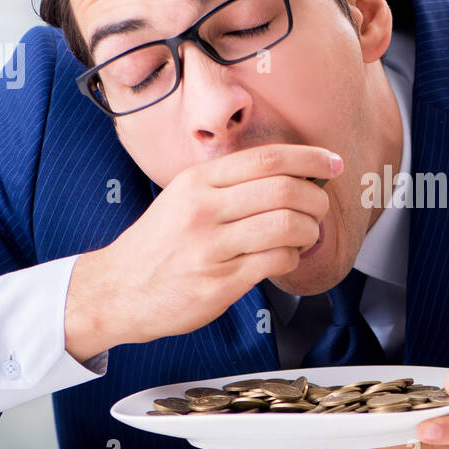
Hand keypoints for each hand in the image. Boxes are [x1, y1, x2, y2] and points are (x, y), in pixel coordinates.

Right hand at [65, 144, 341, 361]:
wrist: (117, 290)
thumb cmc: (159, 244)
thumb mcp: (183, 198)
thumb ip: (228, 184)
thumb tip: (288, 172)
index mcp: (198, 182)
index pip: (267, 159)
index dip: (309, 157)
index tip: (332, 162)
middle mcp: (204, 210)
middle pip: (284, 190)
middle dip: (316, 198)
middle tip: (320, 207)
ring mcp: (211, 248)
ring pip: (286, 226)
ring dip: (308, 230)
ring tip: (304, 235)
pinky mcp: (219, 283)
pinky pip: (275, 262)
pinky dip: (292, 258)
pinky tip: (284, 258)